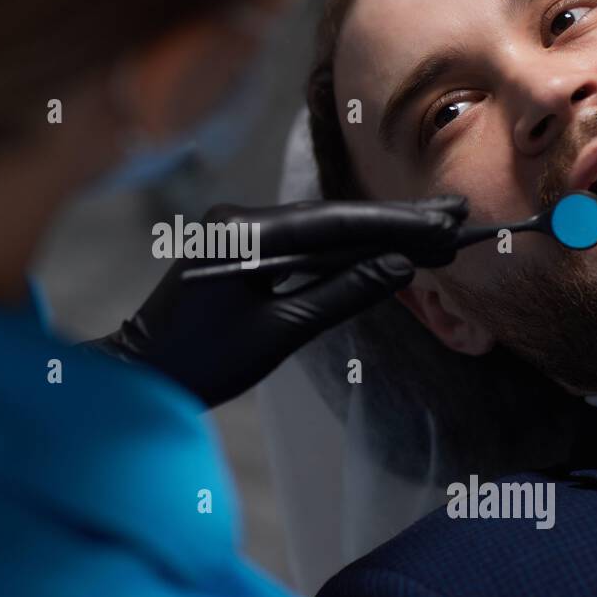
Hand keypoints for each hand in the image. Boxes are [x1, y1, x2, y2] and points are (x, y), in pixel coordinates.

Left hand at [84, 196, 467, 407]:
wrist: (140, 378)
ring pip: (317, 231)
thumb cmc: (203, 363)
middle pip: (330, 218)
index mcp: (244, 232)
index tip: (445, 223)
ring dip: (372, 235)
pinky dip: (340, 252)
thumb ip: (343, 294)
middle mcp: (238, 219)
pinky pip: (298, 245)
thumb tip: (402, 266)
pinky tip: (381, 250)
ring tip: (433, 233)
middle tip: (455, 217)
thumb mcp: (282, 332)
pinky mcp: (236, 250)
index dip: (395, 223)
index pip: (334, 221)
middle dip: (393, 222)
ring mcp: (235, 232)